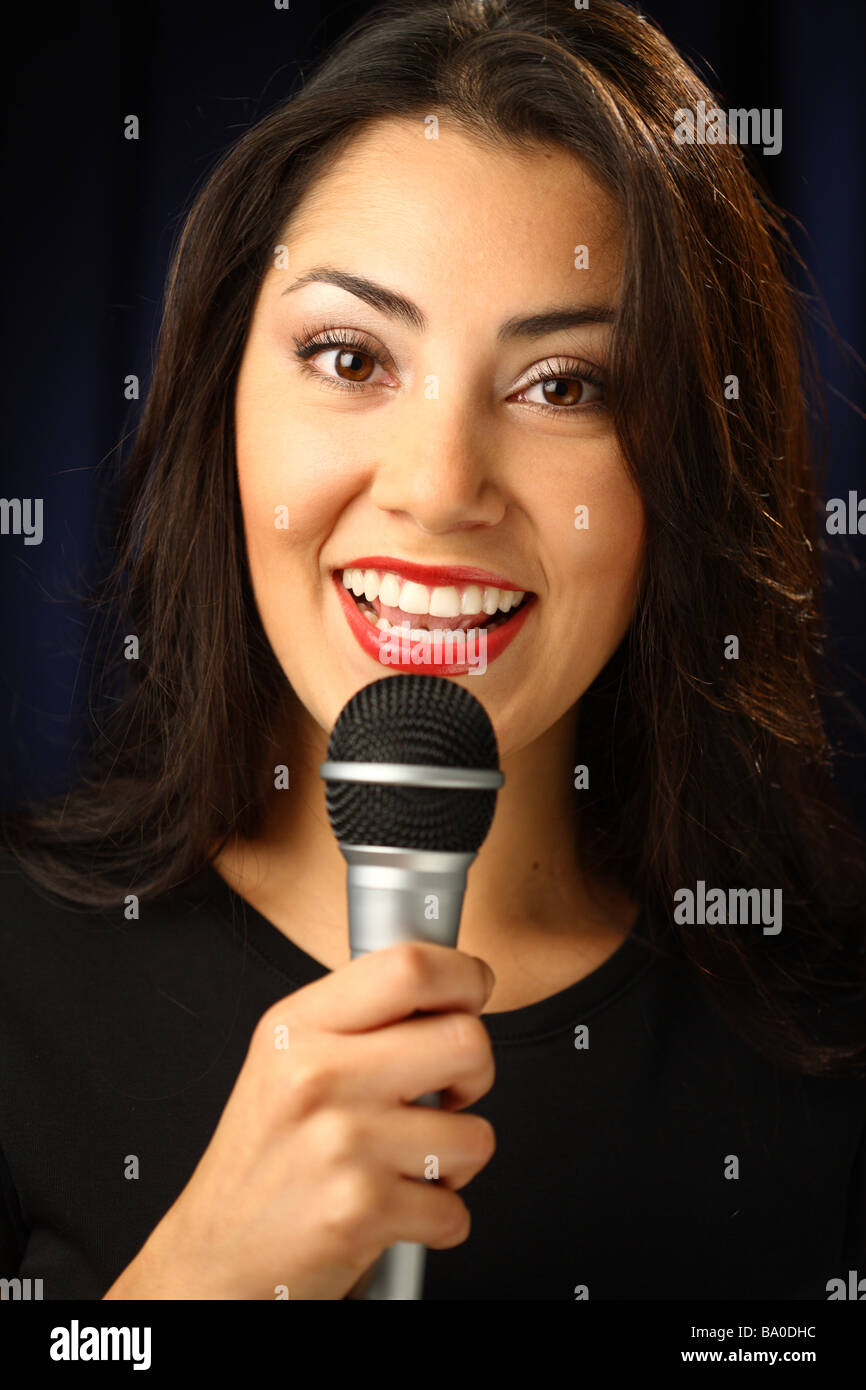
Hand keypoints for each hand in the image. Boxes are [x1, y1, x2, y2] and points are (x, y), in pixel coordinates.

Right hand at [103, 941, 495, 1299]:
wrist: (214, 1255)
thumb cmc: (266, 1156)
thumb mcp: (286, 1057)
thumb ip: (359, 1017)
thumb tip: (452, 985)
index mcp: (298, 1026)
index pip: (409, 966)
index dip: (463, 976)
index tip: (472, 994)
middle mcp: (316, 1075)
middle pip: (465, 1041)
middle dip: (476, 1074)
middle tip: (449, 1092)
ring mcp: (340, 1143)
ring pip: (474, 1134)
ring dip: (456, 1160)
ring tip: (409, 1163)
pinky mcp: (359, 1210)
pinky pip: (455, 1210)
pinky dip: (440, 1220)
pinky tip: (397, 1209)